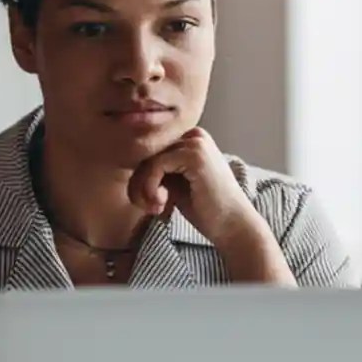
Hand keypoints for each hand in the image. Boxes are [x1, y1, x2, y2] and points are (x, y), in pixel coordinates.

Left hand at [128, 127, 294, 284]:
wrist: (232, 226)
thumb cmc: (204, 209)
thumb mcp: (175, 184)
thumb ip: (156, 171)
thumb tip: (129, 168)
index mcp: (191, 140)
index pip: (151, 152)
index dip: (142, 178)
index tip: (149, 202)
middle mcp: (194, 135)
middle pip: (147, 155)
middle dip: (139, 184)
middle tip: (150, 208)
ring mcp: (196, 142)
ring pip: (148, 161)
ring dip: (143, 189)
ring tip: (156, 207)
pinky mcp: (194, 154)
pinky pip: (154, 166)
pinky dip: (150, 188)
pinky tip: (161, 204)